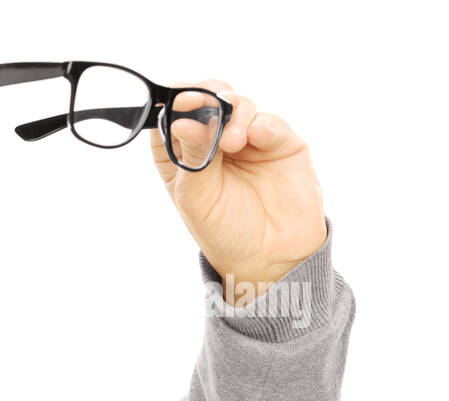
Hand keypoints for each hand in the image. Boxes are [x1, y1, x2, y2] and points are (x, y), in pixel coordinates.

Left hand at [150, 80, 327, 297]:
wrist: (270, 256)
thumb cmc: (225, 231)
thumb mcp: (197, 198)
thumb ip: (193, 158)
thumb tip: (184, 122)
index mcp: (182, 157)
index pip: (170, 118)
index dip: (173, 104)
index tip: (178, 99)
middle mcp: (213, 143)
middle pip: (206, 101)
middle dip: (206, 96)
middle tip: (207, 102)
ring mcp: (247, 140)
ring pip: (238, 105)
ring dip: (233, 114)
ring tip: (232, 142)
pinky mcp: (278, 143)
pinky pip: (269, 121)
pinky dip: (262, 123)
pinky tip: (256, 136)